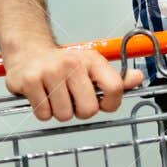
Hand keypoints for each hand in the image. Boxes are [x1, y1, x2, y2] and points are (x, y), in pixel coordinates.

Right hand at [3, 43, 143, 121]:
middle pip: (88, 110)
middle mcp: (72, 64)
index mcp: (92, 60)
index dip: (111, 104)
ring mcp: (50, 72)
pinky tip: (42, 95)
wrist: (29, 50)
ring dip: (59, 112)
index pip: (115, 88)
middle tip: (72, 99)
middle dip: (80, 111)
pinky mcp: (29, 82)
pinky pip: (43, 115)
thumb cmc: (63, 63)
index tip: (102, 104)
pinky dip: (43, 111)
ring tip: (55, 95)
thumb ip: (115, 77)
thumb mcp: (91, 65)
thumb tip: (138, 78)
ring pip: (64, 116)